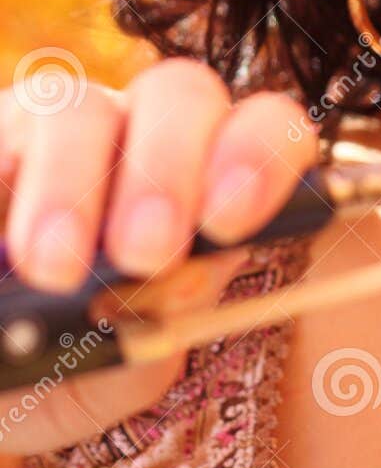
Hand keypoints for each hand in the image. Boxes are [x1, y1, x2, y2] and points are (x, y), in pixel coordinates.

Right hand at [0, 57, 316, 456]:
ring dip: (71, 186)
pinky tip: (0, 249)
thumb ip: (157, 334)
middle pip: (179, 93)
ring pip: (78, 108)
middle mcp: (146, 132)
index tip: (230, 223)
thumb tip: (184, 281)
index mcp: (213, 175)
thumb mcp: (118, 375)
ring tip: (55, 268)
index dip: (260, 157)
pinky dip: (0, 187)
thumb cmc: (71, 368)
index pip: (267, 128)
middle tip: (144, 253)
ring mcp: (61, 127)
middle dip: (168, 171)